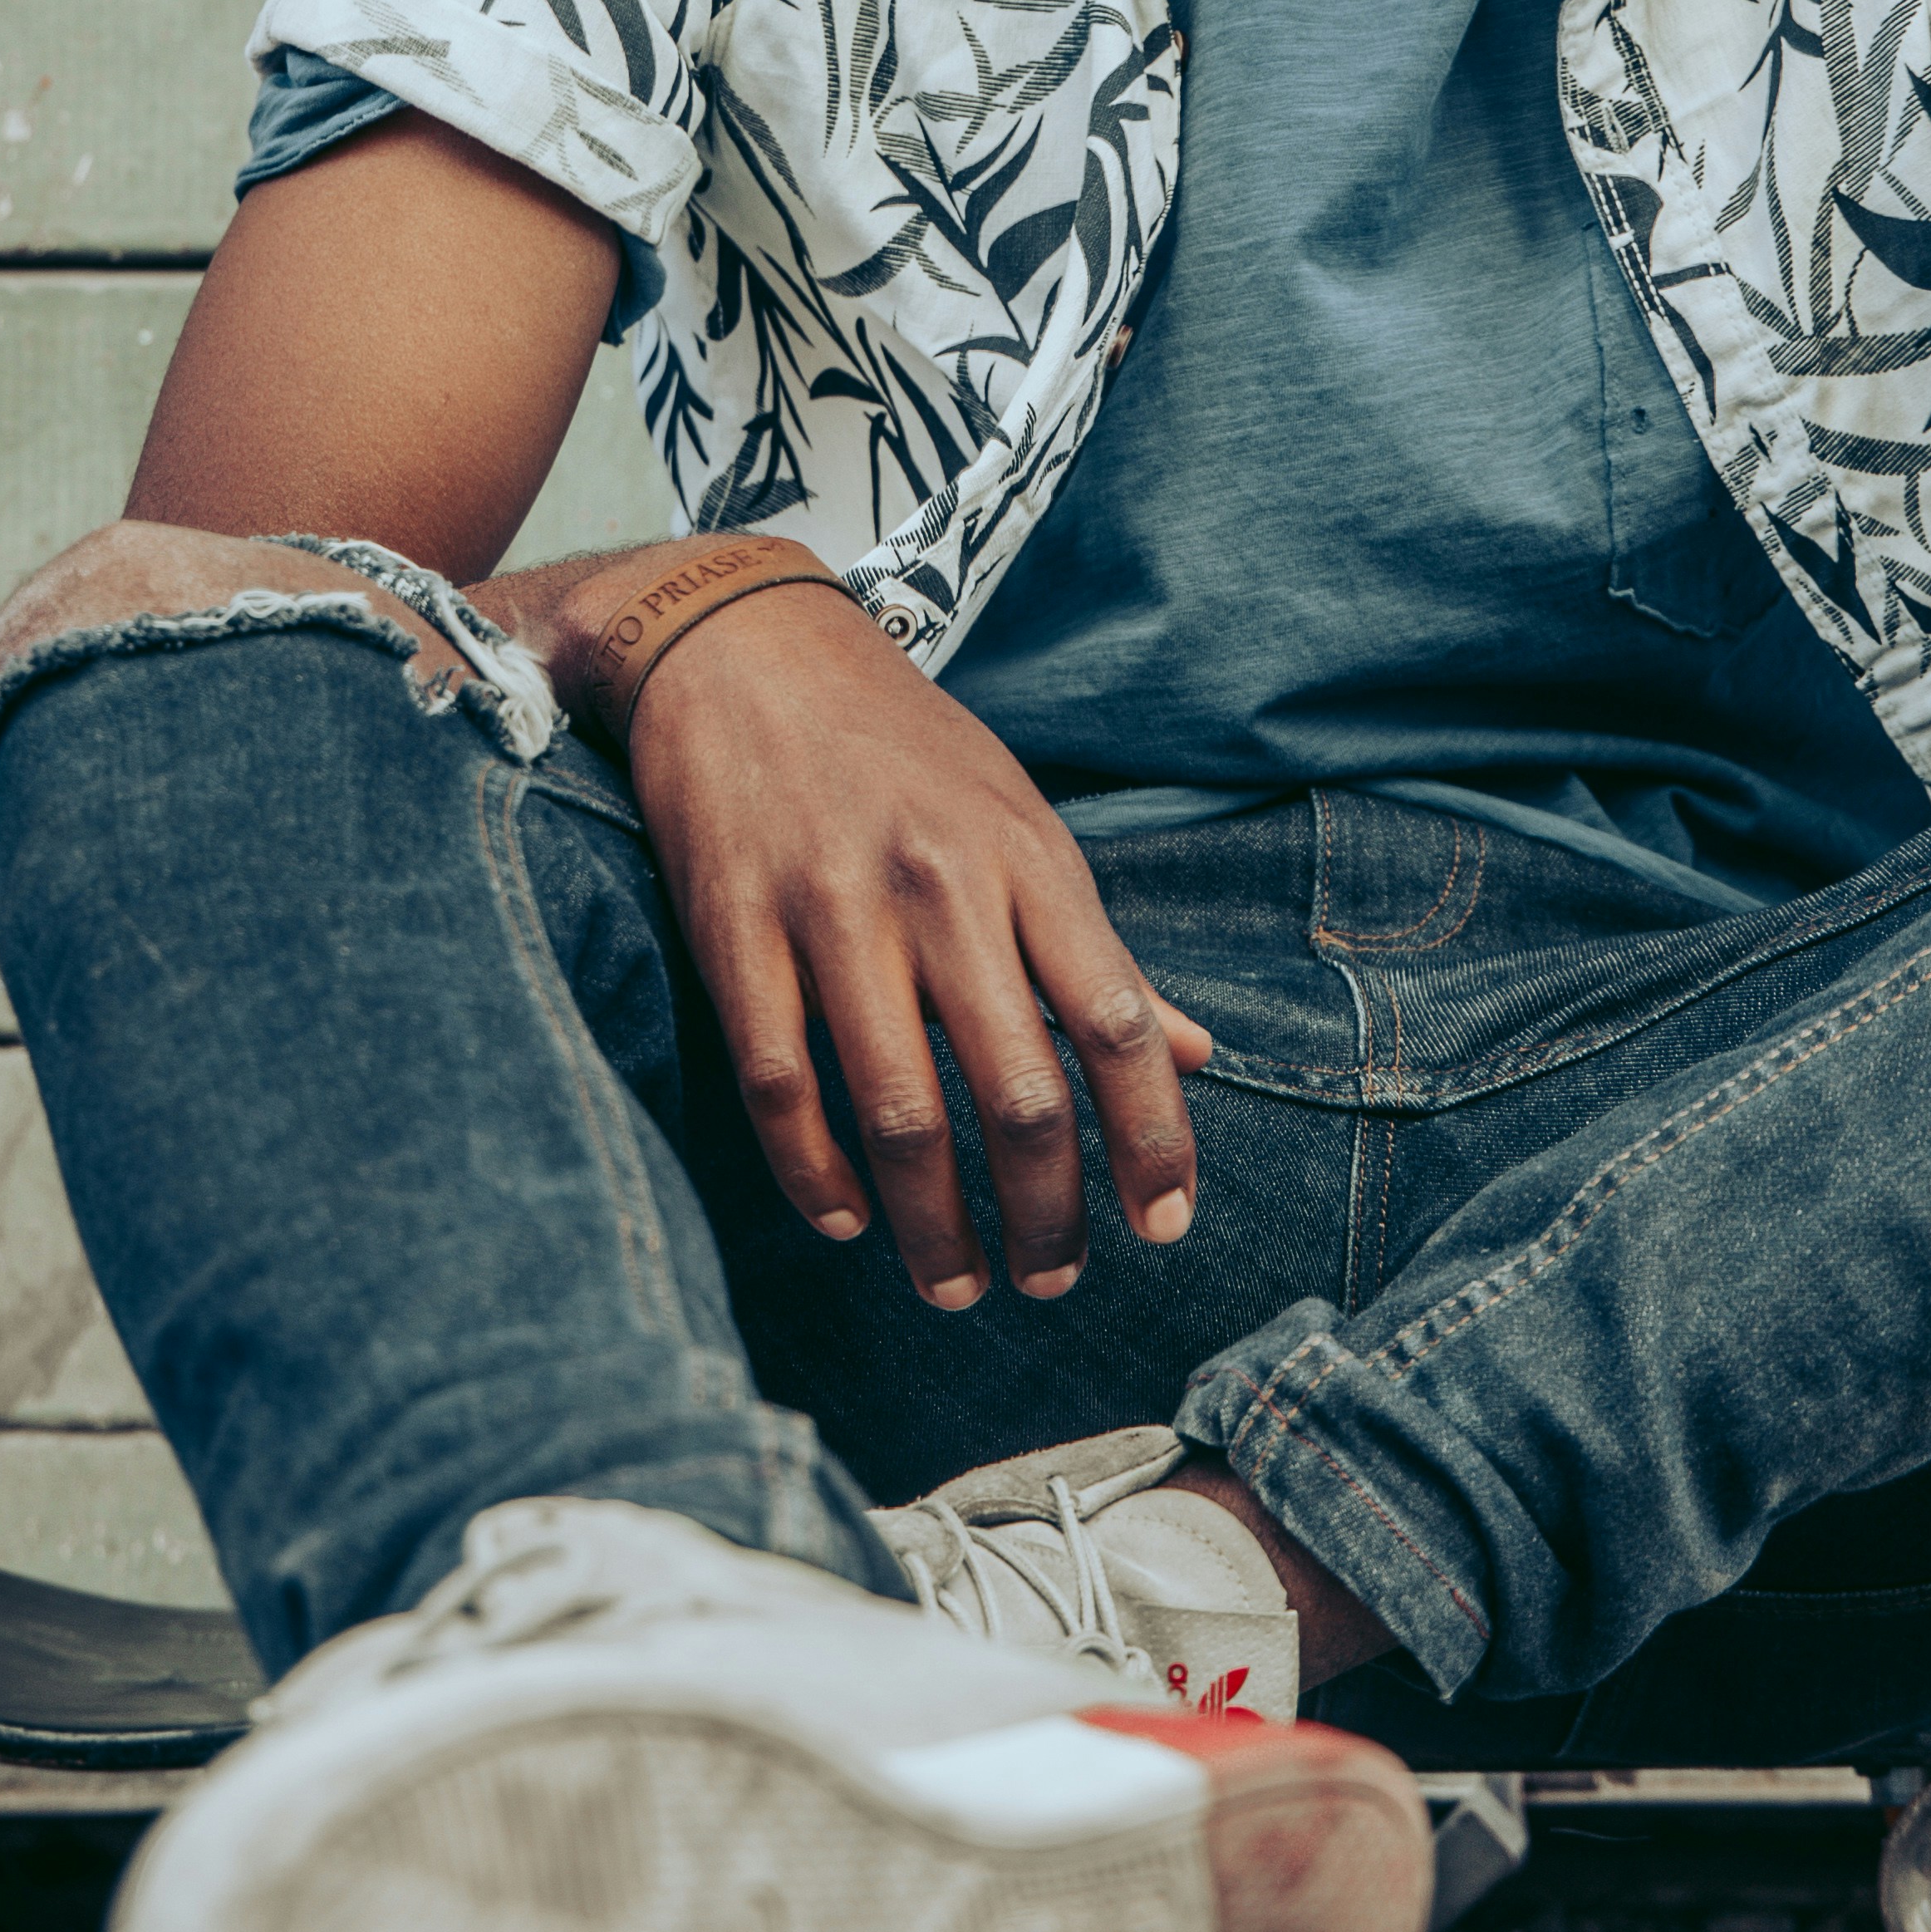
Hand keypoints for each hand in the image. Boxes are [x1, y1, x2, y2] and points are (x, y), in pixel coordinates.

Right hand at [623, 588, 1212, 1307]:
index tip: (1165, 1225)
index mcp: (1028, 862)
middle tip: (1051, 1278)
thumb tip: (1196, 1051)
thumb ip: (1097, 946)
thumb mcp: (1021, 819)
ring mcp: (832, 910)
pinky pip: (780, 1083)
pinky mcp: (734, 929)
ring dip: (936, 1226)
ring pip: (899, 1110)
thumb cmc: (901, 745)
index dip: (1153, 1140)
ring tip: (957, 1285)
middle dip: (1047, 1213)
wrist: (742, 646)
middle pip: (1018, 1093)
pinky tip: (849, 1219)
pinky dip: (817, 1173)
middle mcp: (941, 889)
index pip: (1117, 1025)